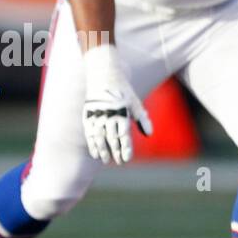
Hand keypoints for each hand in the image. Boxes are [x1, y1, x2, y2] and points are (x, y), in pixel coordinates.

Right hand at [81, 43, 151, 164]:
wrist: (103, 74)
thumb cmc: (122, 90)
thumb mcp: (135, 102)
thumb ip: (142, 119)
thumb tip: (149, 134)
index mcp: (121, 112)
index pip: (124, 134)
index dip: (125, 148)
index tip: (127, 159)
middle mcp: (108, 114)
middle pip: (112, 138)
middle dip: (116, 151)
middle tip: (120, 162)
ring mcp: (97, 115)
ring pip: (99, 137)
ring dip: (103, 150)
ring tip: (106, 161)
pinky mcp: (88, 115)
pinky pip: (89, 133)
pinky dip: (92, 144)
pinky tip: (96, 154)